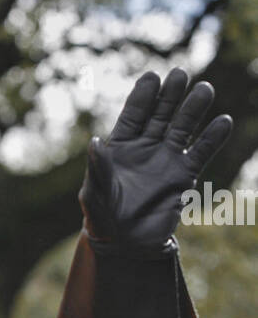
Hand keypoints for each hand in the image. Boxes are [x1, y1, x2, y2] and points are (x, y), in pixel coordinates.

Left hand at [80, 68, 232, 249]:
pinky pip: (201, 152)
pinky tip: (224, 122)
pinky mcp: (185, 175)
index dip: (143, 96)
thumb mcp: (94, 194)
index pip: (133, 114)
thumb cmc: (103, 217)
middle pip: (161, 114)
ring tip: (205, 90)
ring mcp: (167, 158)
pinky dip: (213, 138)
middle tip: (181, 74)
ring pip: (183, 127)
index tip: (152, 77)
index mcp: (121, 145)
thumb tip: (95, 142)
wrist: (126, 243)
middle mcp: (146, 146)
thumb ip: (97, 169)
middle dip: (170, 95)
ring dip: (193, 108)